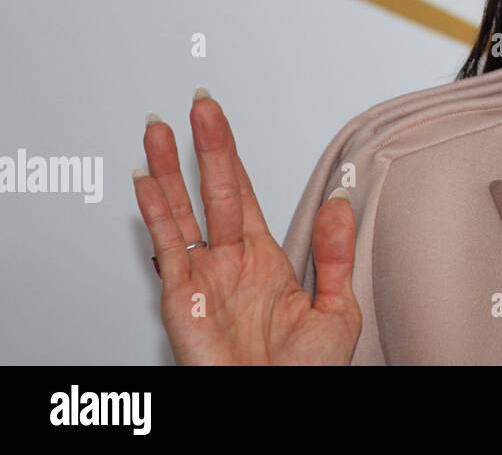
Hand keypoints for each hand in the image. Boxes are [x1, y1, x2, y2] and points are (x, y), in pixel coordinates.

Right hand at [132, 89, 361, 364]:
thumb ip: (336, 254)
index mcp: (265, 260)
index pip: (244, 193)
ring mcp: (204, 278)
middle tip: (200, 104)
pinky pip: (168, 247)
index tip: (221, 120)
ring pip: (183, 211)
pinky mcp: (184, 298)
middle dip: (206, 146)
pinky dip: (156, 213)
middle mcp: (230, 263)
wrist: (276, 410)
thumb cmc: (304, 376)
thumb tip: (341, 203)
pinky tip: (148, 181)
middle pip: (214, 191)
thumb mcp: (337, 308)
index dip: (232, 155)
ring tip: (160, 129)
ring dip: (171, 169)